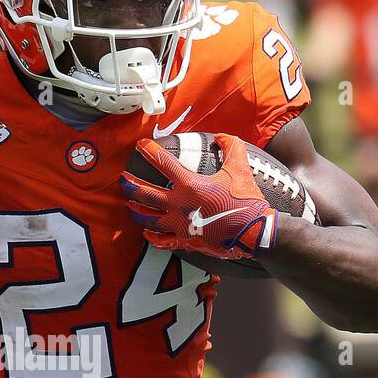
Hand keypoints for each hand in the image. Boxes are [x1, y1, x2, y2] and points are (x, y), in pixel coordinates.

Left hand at [120, 133, 278, 259]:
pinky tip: (146, 233)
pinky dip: (152, 237)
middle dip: (131, 185)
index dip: (150, 152)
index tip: (141, 146)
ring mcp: (180, 225)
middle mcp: (179, 205)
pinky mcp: (185, 241)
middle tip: (123, 179)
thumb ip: (230, 147)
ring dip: (136, 211)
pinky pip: (162, 240)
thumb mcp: (240, 167)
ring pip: (148, 218)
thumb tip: (220, 136)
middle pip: (145, 194)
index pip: (163, 163)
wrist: (254, 231)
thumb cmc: (246, 199)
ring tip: (129, 205)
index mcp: (190, 185)